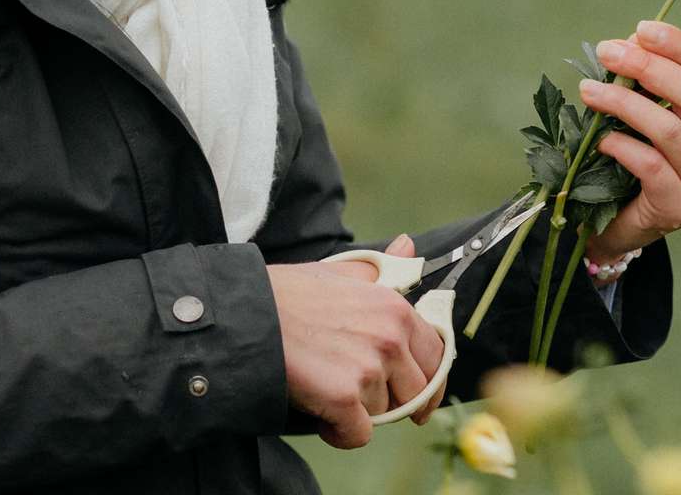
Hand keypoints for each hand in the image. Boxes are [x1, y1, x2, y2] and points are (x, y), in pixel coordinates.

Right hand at [265, 235, 445, 448]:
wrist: (244, 315)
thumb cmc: (287, 295)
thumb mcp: (340, 273)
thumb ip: (380, 269)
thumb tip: (408, 245)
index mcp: (396, 309)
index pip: (436, 357)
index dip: (427, 382)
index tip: (418, 400)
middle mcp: (391, 338)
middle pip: (414, 392)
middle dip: (390, 401)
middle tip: (358, 397)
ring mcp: (369, 368)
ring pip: (382, 413)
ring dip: (358, 413)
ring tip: (326, 391)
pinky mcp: (345, 398)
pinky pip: (357, 435)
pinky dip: (338, 433)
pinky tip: (320, 415)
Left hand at [579, 20, 680, 261]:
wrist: (617, 226)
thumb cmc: (628, 161)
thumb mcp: (639, 117)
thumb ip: (640, 85)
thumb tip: (626, 44)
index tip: (642, 29)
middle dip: (648, 67)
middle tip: (608, 53)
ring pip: (670, 130)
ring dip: (625, 103)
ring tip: (588, 91)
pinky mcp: (678, 207)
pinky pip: (652, 167)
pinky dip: (622, 146)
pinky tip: (600, 139)